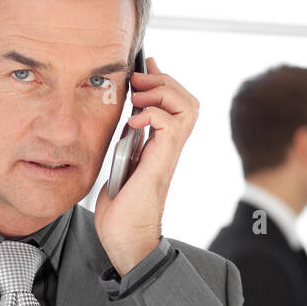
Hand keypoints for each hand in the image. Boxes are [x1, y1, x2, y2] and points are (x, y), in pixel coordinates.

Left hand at [93, 57, 198, 276]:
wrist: (125, 240)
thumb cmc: (120, 212)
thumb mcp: (118, 167)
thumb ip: (124, 146)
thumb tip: (123, 126)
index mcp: (159, 147)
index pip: (174, 104)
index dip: (162, 80)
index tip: (145, 65)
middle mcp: (168, 148)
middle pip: (188, 100)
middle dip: (164, 81)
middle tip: (139, 83)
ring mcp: (167, 155)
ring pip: (187, 107)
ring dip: (162, 93)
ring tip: (138, 100)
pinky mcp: (161, 162)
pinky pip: (170, 124)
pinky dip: (152, 114)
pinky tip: (135, 122)